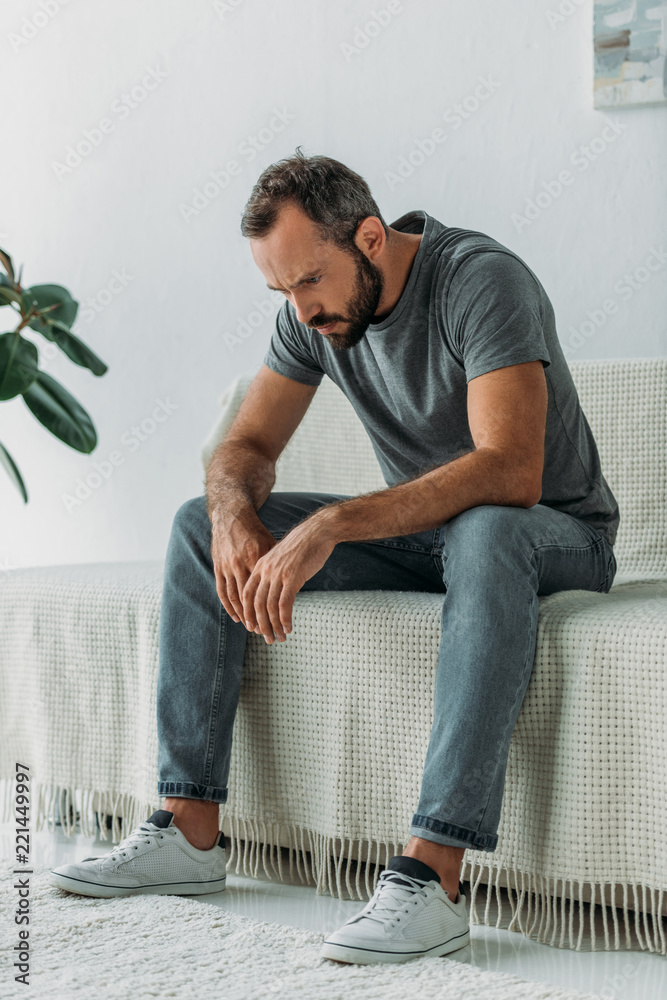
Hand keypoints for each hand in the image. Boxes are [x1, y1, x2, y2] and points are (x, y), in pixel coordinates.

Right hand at [210, 509, 278, 624]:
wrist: (231, 515)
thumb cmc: (256, 530)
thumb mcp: (271, 544)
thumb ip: (278, 564)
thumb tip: (292, 583)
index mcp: (257, 558)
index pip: (266, 590)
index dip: (273, 608)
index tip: (280, 622)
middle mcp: (241, 563)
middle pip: (251, 598)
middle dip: (260, 618)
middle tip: (268, 633)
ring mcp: (227, 566)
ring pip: (236, 598)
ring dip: (245, 616)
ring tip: (254, 629)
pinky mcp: (218, 567)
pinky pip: (223, 591)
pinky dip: (229, 606)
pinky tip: (237, 617)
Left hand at [241, 515, 336, 642]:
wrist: (317, 532)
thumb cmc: (303, 546)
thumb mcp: (282, 559)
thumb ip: (274, 574)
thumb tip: (274, 593)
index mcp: (261, 566)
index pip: (247, 594)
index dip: (248, 613)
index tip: (252, 627)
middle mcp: (266, 571)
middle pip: (256, 604)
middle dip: (261, 625)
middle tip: (268, 639)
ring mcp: (278, 574)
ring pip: (269, 607)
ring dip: (274, 626)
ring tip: (280, 638)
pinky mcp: (292, 578)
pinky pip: (284, 604)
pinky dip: (285, 619)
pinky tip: (289, 628)